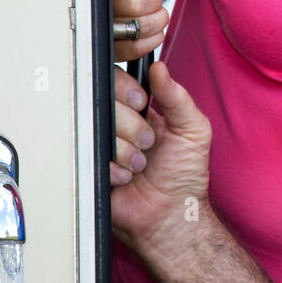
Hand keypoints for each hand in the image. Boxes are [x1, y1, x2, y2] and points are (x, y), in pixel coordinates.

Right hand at [110, 61, 212, 268]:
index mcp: (139, 109)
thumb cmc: (185, 174)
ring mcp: (100, 144)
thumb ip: (178, 97)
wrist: (169, 215)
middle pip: (104, 102)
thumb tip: (159, 67)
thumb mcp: (193, 129)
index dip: (128, 91)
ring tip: (140, 166)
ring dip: (125, 151)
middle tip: (149, 145)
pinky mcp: (88, 167)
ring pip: (97, 129)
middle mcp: (116, 123)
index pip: (119, 81)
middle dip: (133, 127)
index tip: (142, 104)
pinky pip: (90, 156)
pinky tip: (126, 178)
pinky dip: (113, 170)